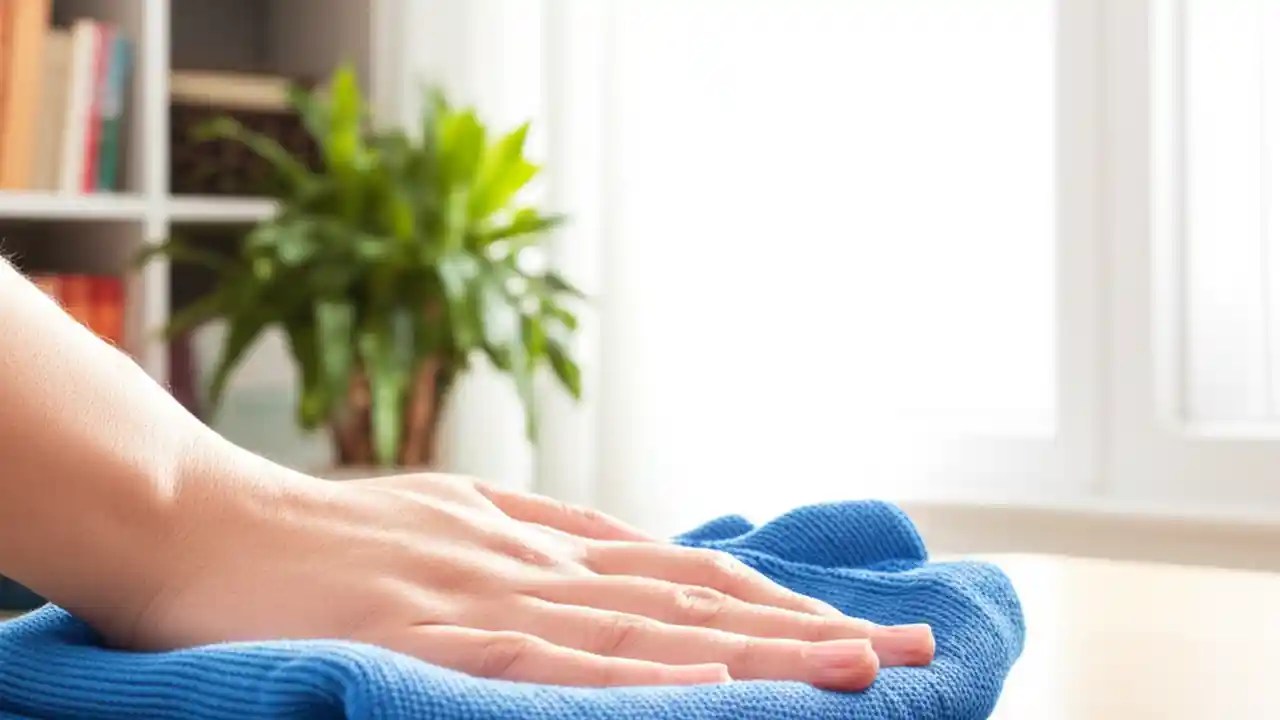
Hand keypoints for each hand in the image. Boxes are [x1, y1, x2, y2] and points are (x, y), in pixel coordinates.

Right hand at [118, 472, 932, 689]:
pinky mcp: (436, 638)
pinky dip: (641, 681)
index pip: (685, 572)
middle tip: (907, 653)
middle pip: (693, 599)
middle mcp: (534, 562)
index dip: (775, 599)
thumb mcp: (453, 516)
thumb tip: (624, 556)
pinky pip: (555, 667)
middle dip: (802, 631)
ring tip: (852, 673)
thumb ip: (540, 534)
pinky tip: (708, 694)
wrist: (205, 525)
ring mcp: (490, 598)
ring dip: (755, 651)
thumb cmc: (324, 529)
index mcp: (539, 537)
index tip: (854, 627)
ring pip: (647, 631)